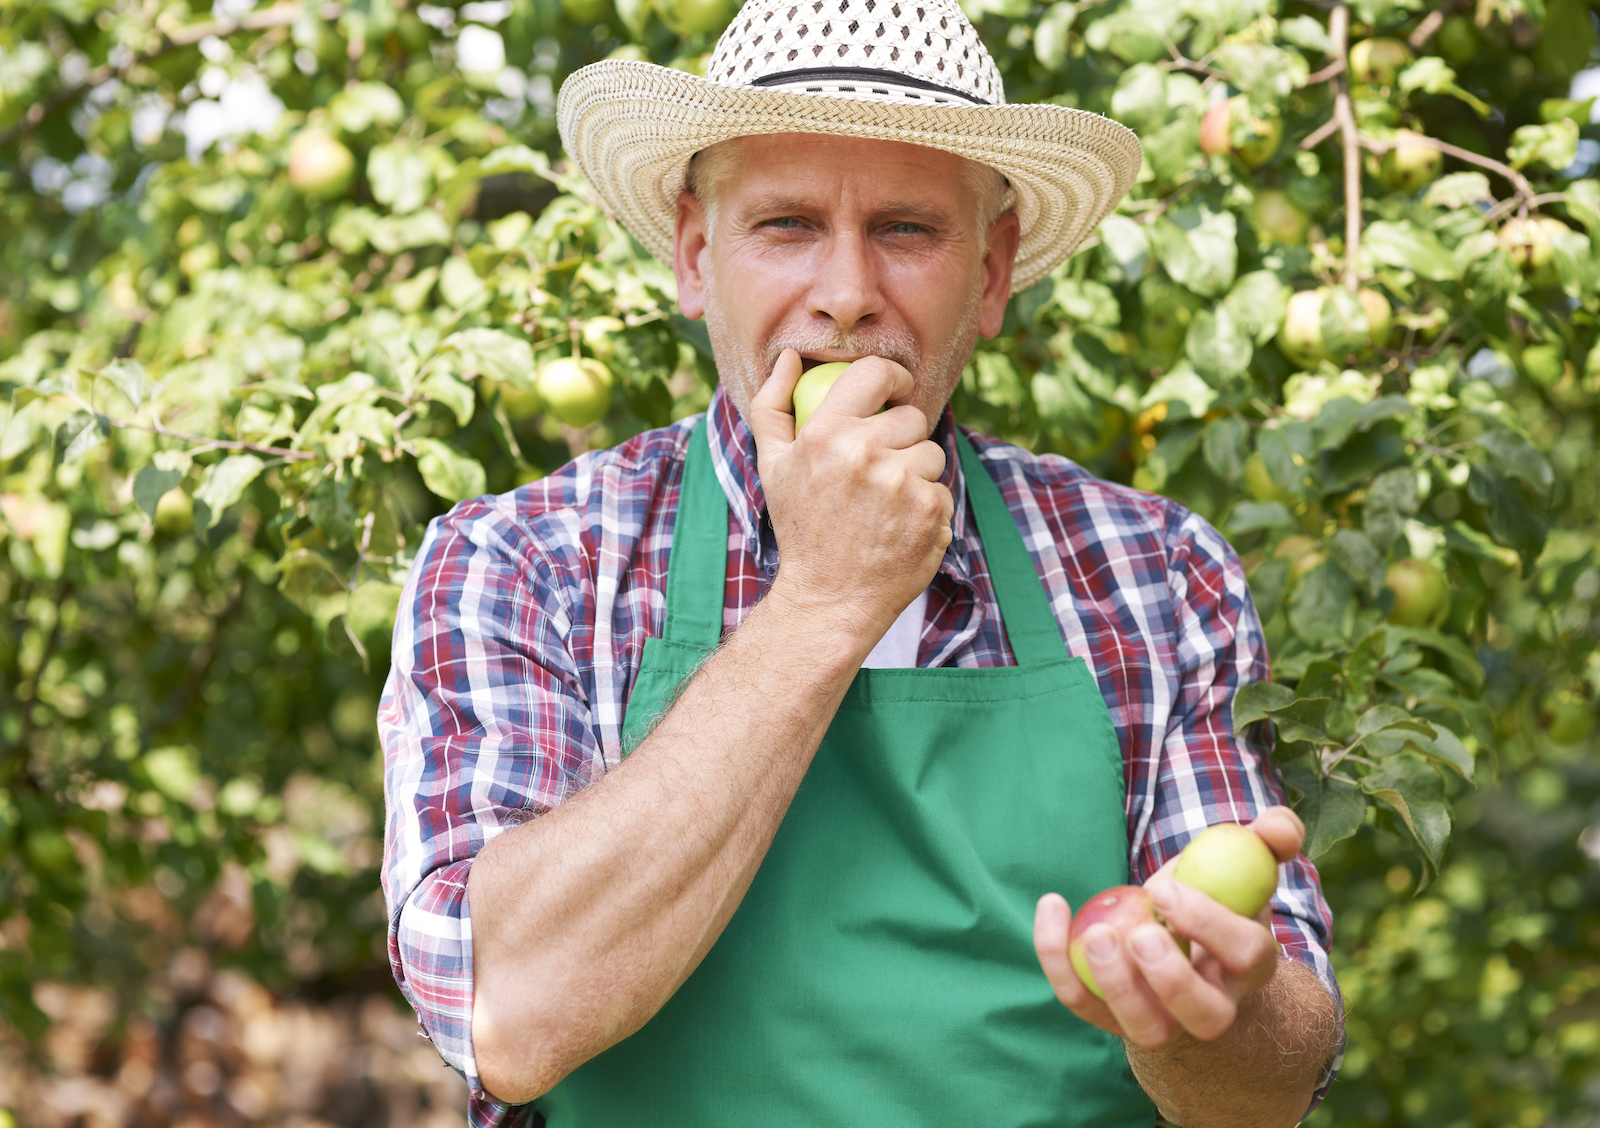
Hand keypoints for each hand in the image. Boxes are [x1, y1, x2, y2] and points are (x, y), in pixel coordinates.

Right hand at [748, 349, 952, 654]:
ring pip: (931, 453)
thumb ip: (773, 405)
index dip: (893, 379)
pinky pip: (942, 489)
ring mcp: (901, 483)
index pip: (876, 373)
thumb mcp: (772, 466)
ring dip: (916, 474)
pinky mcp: (931, 511)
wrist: (828, 599)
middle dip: (901, 439)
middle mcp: (864, 453)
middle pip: (911, 417)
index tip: (895, 393)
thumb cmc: (801, 528)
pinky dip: (927, 508)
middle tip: (879, 472)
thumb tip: (788, 357)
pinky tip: (899, 528)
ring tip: (886, 505)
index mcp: (824, 434)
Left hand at [1033, 806, 1305, 1048]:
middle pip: (1204, 1014)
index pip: (1244, 952)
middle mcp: (1214, 1004)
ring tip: (1096, 936)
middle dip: (1170, 978)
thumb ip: (1271, 839)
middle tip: (1137, 934)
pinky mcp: (1112, 1015)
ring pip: (1146, 1028)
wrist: (1186, 946)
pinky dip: (1057, 959)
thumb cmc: (1218, 899)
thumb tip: (1276, 825)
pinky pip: (1081, 1001)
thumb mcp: (1247, 866)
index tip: (1163, 889)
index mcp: (1250, 962)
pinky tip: (1051, 905)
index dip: (1208, 922)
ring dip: (1116, 986)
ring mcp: (1163, 1019)